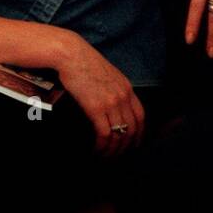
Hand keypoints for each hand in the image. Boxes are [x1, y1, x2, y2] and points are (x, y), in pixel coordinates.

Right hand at [56, 34, 144, 158]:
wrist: (71, 54)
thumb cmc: (84, 63)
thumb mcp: (107, 75)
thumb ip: (113, 90)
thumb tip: (111, 106)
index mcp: (127, 88)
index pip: (141, 116)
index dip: (139, 133)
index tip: (133, 144)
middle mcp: (123, 96)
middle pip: (132, 128)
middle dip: (126, 147)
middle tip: (117, 157)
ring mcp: (111, 102)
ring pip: (119, 134)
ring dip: (112, 150)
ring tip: (104, 158)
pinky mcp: (96, 107)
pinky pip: (104, 134)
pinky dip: (101, 146)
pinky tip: (96, 151)